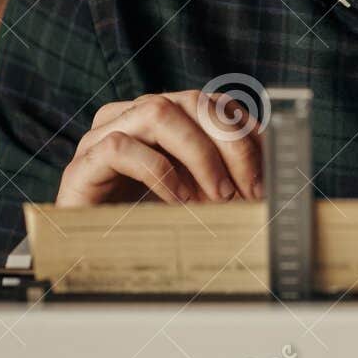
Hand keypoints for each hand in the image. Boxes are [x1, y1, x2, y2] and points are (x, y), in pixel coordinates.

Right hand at [55, 90, 263, 207]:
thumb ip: (226, 182)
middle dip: (230, 144)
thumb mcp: (198, 198)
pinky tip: (180, 201)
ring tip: (218, 197)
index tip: (270, 171)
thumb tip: (273, 185)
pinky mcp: (84, 163)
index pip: (214, 103)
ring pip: (158, 111)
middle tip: (249, 190)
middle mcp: (135, 116)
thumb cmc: (147, 225)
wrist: (89, 256)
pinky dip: (160, 172)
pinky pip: (122, 148)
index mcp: (165, 119)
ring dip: (198, 155)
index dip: (246, 131)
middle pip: (192, 101)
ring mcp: (105, 135)